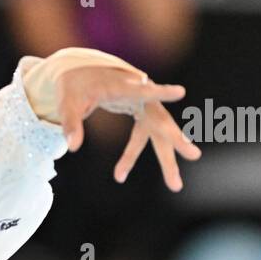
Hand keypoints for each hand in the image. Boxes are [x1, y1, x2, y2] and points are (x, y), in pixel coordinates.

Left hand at [57, 65, 202, 190]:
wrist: (81, 75)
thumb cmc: (74, 88)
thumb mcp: (66, 104)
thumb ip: (70, 123)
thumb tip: (72, 147)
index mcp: (122, 87)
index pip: (143, 90)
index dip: (160, 91)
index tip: (180, 91)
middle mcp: (140, 96)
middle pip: (160, 120)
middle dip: (176, 139)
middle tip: (194, 155)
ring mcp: (144, 105)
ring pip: (160, 132)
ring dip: (167, 158)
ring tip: (175, 184)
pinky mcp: (143, 113)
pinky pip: (146, 136)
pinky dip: (141, 153)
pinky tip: (153, 172)